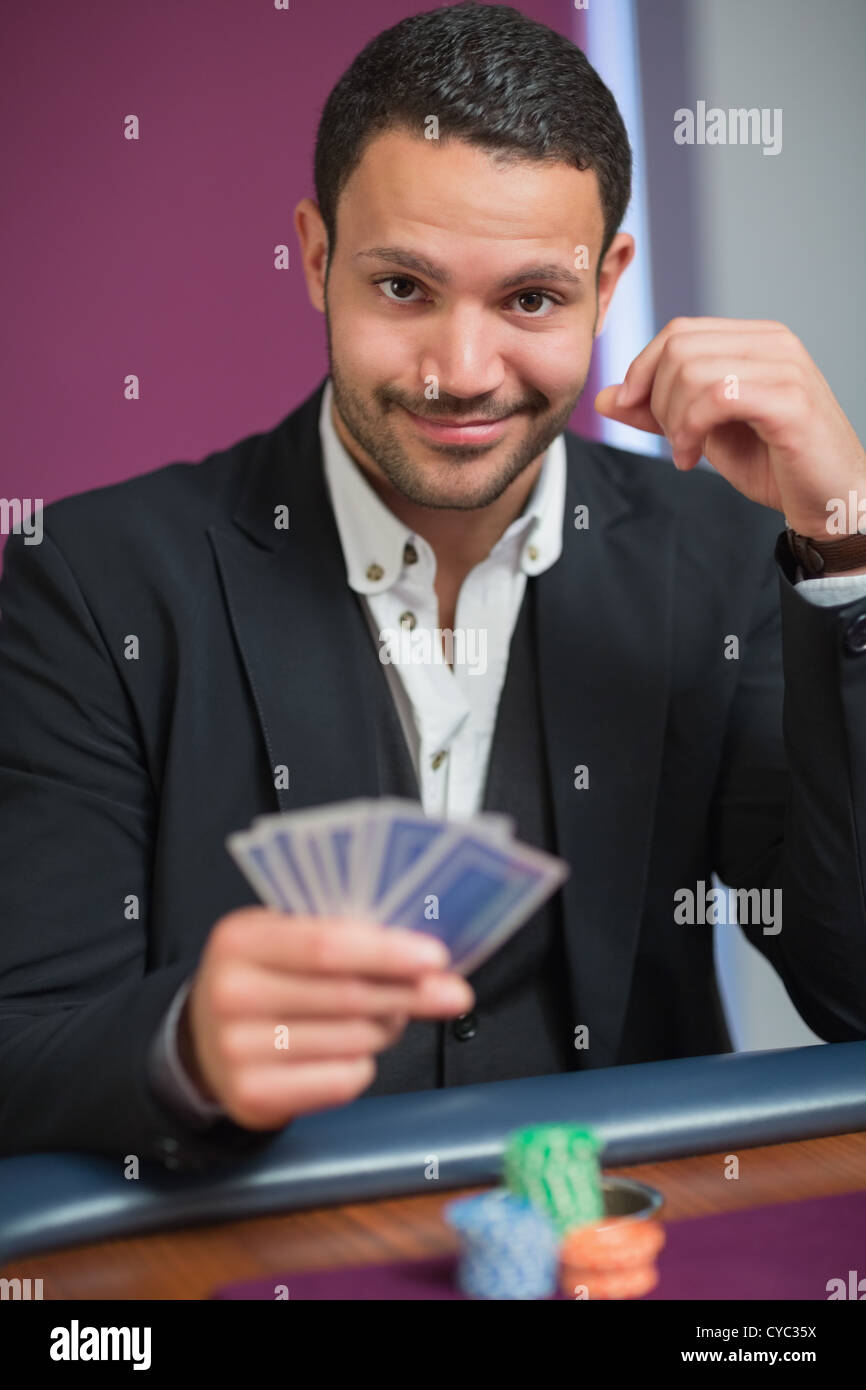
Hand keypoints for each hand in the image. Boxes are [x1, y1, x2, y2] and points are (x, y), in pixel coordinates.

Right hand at [181, 907, 473, 1128]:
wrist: (203, 1040)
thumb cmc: (263, 978)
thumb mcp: (284, 938)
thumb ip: (343, 937)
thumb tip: (424, 957)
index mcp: (240, 939)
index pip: (327, 946)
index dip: (387, 953)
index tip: (435, 958)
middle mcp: (231, 993)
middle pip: (347, 996)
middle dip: (409, 994)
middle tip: (449, 993)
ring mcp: (237, 1050)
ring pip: (352, 1040)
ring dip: (387, 1028)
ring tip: (385, 1017)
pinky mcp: (253, 1096)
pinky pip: (342, 1080)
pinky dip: (362, 1065)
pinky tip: (350, 1050)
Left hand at [595, 317, 865, 543]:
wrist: (829, 500)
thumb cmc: (774, 465)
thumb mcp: (705, 433)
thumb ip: (658, 411)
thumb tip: (607, 397)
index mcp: (755, 340)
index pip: (679, 332)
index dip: (642, 370)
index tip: (631, 410)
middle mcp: (773, 343)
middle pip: (679, 347)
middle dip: (656, 399)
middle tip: (671, 439)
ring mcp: (785, 367)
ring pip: (692, 370)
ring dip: (673, 420)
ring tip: (685, 452)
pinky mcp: (790, 400)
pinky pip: (716, 396)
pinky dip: (690, 429)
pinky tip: (692, 457)